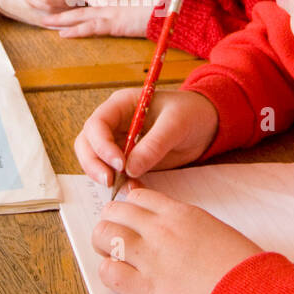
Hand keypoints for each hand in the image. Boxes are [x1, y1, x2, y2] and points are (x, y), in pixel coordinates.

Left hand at [41, 0, 159, 36]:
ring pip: (81, 14)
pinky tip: (63, 34)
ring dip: (62, 18)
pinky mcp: (116, 26)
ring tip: (45, 20)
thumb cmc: (169, 0)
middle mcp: (113, 2)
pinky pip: (92, 28)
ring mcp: (113, 14)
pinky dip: (77, 31)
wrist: (175, 8)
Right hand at [74, 88, 218, 185]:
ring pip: (95, 160)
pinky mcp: (128, 159)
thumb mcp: (176, 123)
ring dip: (102, 175)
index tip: (119, 164)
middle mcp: (114, 123)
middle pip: (87, 144)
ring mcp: (119, 142)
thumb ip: (154, 144)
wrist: (206, 124)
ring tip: (123, 187)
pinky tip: (134, 189)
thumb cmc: (191, 113)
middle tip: (110, 181)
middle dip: (93, 163)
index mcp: (121, 105)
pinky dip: (119, 183)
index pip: (97, 124)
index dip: (101, 145)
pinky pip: (114, 172)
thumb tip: (131, 168)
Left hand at [91, 186, 262, 293]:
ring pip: (104, 236)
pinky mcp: (145, 290)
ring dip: (103, 244)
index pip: (137, 196)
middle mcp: (160, 230)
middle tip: (115, 238)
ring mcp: (150, 259)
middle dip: (111, 223)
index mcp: (180, 213)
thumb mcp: (214, 230)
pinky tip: (121, 277)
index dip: (129, 207)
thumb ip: (185, 224)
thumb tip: (167, 225)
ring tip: (112, 256)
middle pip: (114, 212)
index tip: (129, 218)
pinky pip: (108, 272)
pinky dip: (109, 272)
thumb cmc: (241, 266)